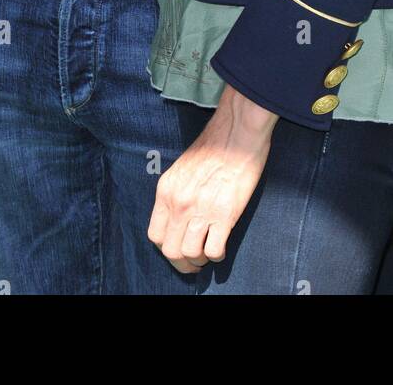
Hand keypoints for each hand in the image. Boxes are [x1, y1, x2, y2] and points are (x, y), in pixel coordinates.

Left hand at [147, 83, 277, 272]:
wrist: (237, 130)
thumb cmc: (214, 145)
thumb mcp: (183, 168)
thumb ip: (177, 193)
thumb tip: (179, 219)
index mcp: (166, 190)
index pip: (155, 235)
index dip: (167, 247)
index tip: (179, 248)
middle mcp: (179, 202)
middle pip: (170, 251)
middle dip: (183, 262)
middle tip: (196, 260)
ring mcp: (201, 209)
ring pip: (190, 255)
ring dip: (200, 259)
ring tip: (209, 251)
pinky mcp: (225, 214)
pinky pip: (214, 250)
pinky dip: (217, 254)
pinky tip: (222, 243)